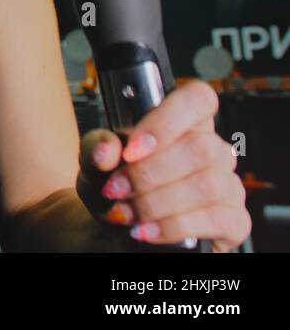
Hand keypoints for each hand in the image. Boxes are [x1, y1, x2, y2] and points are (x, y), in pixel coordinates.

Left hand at [76, 81, 250, 251]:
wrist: (113, 231)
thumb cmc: (113, 188)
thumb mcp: (94, 165)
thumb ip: (97, 149)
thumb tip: (108, 150)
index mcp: (182, 124)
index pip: (198, 98)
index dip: (167, 121)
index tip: (132, 149)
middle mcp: (212, 150)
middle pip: (199, 147)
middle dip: (148, 173)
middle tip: (116, 188)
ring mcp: (228, 185)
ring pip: (207, 185)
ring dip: (156, 202)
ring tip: (126, 211)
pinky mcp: (235, 221)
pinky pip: (216, 220)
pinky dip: (172, 227)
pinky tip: (145, 230)